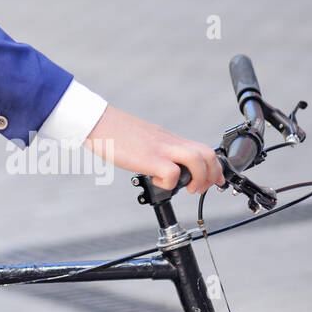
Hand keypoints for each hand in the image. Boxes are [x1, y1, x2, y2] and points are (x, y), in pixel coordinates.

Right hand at [81, 104, 225, 192]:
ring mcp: (160, 149)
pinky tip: (159, 183)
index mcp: (168, 139)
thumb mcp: (143, 139)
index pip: (202, 149)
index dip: (214, 167)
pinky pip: (172, 173)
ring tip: (189, 189)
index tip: (214, 180)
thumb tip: (161, 167)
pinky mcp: (149, 158)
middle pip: (207, 154)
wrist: (97, 122)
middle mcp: (169, 142)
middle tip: (202, 188)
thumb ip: (157, 150)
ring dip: (200, 179)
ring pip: (198, 160)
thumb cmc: (114, 132)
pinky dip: (170, 184)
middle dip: (213, 175)